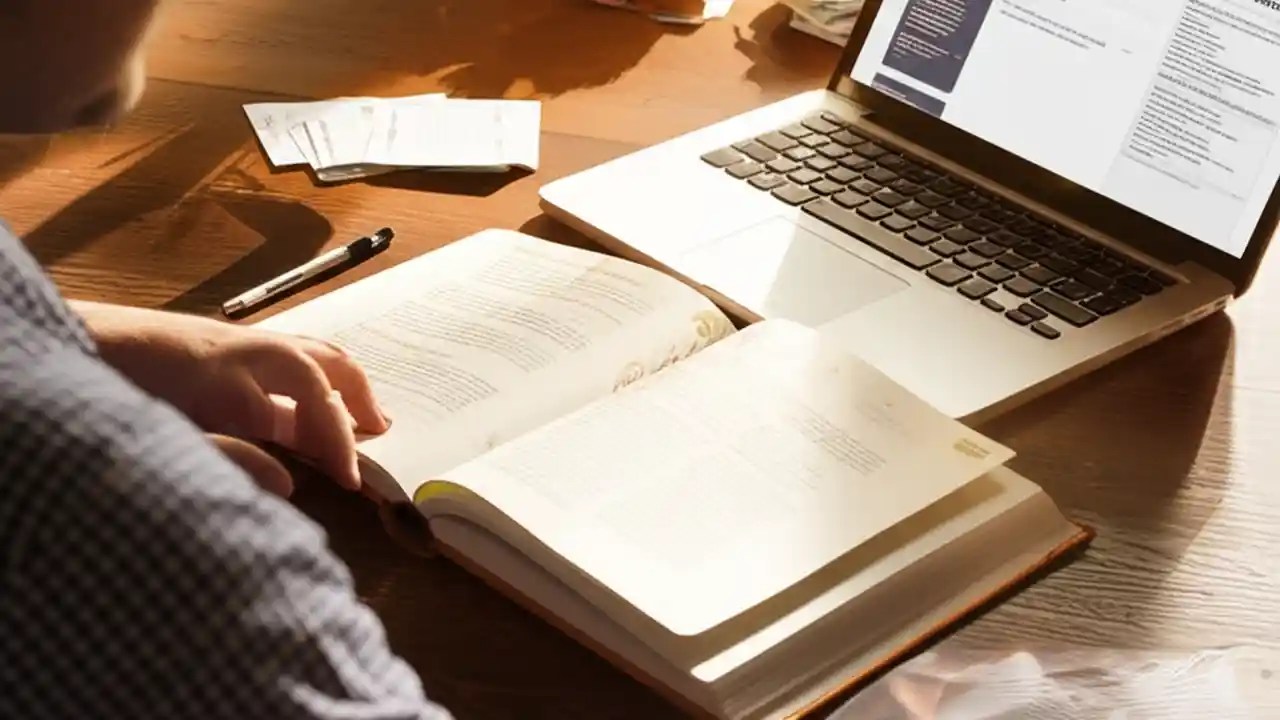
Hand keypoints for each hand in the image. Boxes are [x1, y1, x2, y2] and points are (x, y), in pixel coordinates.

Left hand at [72, 301, 389, 489]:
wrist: (65, 344)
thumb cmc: (108, 394)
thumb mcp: (165, 443)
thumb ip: (231, 463)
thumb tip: (292, 486)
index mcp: (229, 381)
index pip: (310, 410)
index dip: (338, 446)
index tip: (354, 483)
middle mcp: (240, 352)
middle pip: (322, 366)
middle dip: (356, 401)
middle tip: (380, 437)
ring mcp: (232, 341)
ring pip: (310, 350)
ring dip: (343, 382)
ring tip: (367, 413)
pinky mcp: (220, 340)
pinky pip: (288, 350)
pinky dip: (317, 375)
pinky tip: (313, 401)